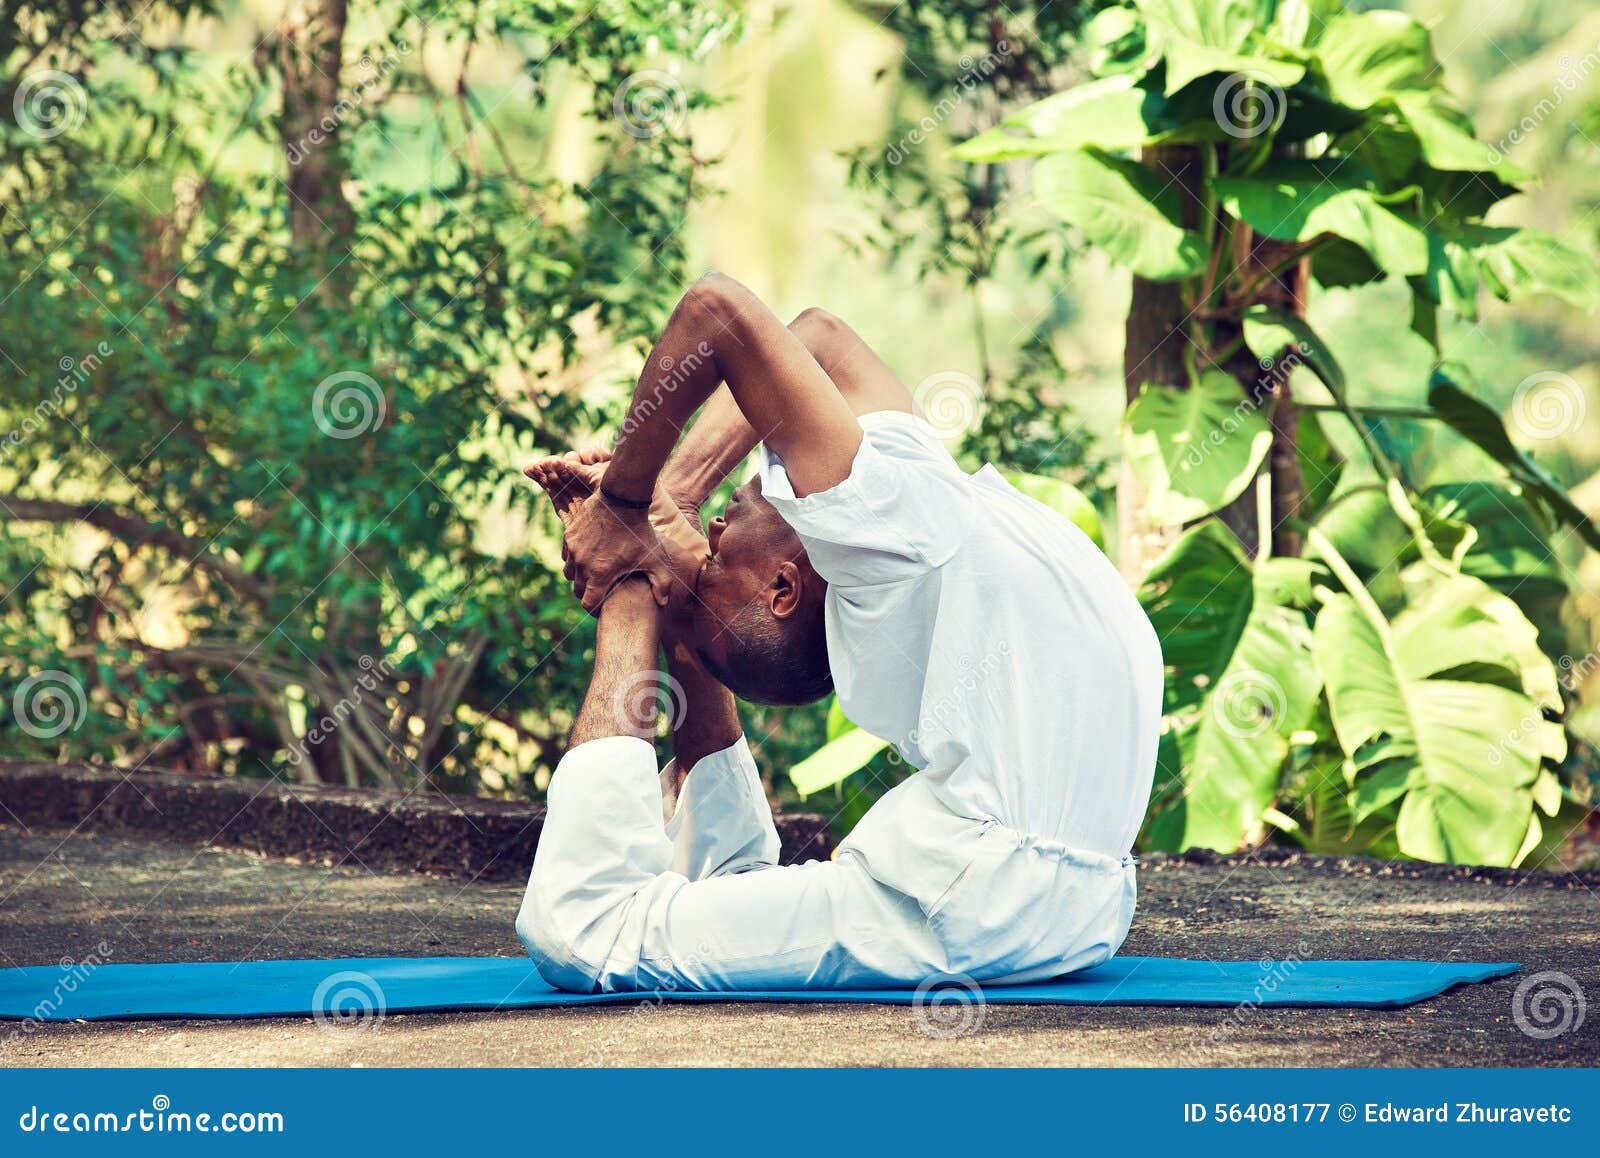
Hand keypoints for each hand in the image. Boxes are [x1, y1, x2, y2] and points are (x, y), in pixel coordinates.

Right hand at [562, 491, 668, 613]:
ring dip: (579, 577)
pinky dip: (574, 560)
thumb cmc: (640, 531)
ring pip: (569, 573)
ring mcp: (573, 549)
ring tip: (593, 574)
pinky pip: (566, 555)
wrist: (622, 499)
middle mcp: (582, 564)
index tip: (602, 608)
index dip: (595, 609)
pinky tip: (588, 556)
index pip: (588, 603)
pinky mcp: (569, 535)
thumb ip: (662, 584)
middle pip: (578, 590)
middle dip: (588, 593)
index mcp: (600, 574)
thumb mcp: (655, 559)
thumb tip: (663, 603)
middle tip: (600, 591)